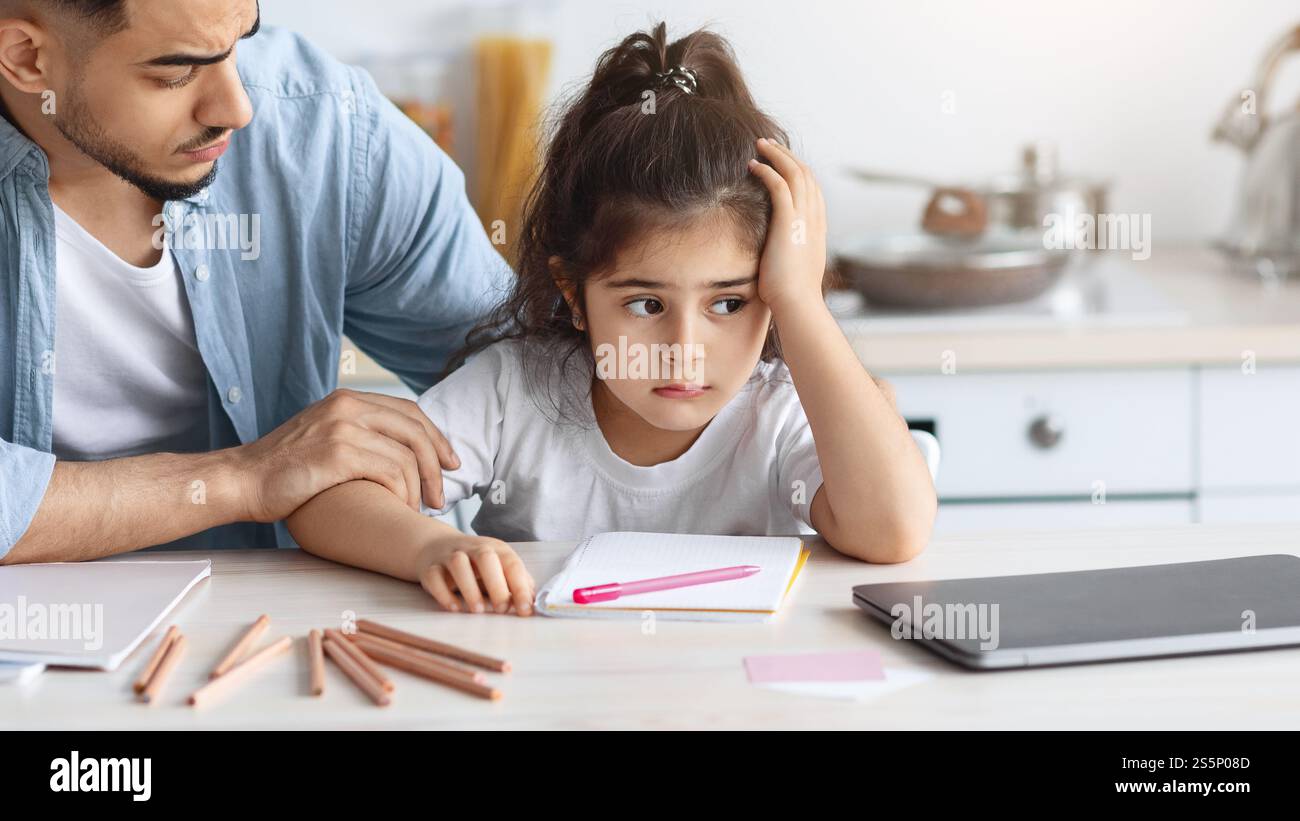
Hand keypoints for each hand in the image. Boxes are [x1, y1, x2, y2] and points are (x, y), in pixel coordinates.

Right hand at [233, 388, 458, 521]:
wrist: (242, 481)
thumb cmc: (283, 470)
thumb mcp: (323, 436)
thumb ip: (357, 434)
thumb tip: (400, 451)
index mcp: (347, 399)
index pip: (410, 411)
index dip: (436, 438)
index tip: (450, 462)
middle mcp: (347, 406)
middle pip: (415, 430)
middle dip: (437, 465)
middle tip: (441, 495)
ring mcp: (342, 427)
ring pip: (407, 455)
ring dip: (418, 487)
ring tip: (416, 508)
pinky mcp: (338, 453)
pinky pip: (391, 471)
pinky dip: (401, 492)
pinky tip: (398, 506)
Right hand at [417, 535, 534, 615]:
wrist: (437, 546)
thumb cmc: (477, 564)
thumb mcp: (500, 567)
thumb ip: (517, 583)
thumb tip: (533, 604)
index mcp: (495, 549)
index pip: (511, 563)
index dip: (520, 586)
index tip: (525, 609)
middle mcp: (473, 548)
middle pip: (485, 558)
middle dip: (496, 584)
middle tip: (501, 609)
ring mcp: (449, 555)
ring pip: (458, 564)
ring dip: (469, 587)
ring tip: (478, 610)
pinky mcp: (430, 567)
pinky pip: (434, 577)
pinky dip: (443, 593)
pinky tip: (454, 608)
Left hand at [747, 138, 827, 315]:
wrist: (797, 304)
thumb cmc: (791, 295)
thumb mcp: (792, 268)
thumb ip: (788, 253)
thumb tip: (775, 254)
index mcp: (818, 228)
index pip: (813, 189)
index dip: (798, 170)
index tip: (781, 162)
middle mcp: (815, 219)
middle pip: (807, 174)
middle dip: (788, 156)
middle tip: (769, 144)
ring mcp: (805, 219)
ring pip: (795, 173)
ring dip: (777, 155)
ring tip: (760, 145)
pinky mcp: (789, 222)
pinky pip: (779, 185)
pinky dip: (767, 170)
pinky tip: (753, 165)